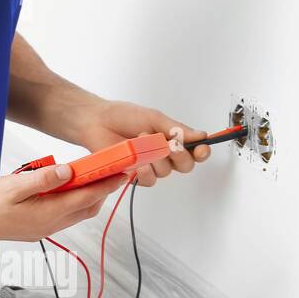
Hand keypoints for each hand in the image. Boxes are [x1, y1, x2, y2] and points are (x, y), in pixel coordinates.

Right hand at [0, 164, 129, 241]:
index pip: (86, 197)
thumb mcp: (14, 186)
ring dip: (88, 197)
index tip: (122, 173)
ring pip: (77, 213)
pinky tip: (67, 189)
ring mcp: (44, 228)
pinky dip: (74, 202)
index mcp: (48, 213)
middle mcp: (51, 224)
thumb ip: (44, 179)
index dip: (107, 185)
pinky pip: (65, 215)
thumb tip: (70, 171)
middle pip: (87, 208)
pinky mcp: (37, 227)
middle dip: (103, 191)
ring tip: (93, 178)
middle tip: (112, 173)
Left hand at [70, 99, 210, 187]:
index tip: (201, 148)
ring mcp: (150, 165)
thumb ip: (176, 128)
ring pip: (166, 172)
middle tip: (169, 144)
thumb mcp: (153, 118)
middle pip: (185, 165)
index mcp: (172, 139)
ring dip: (157, 158)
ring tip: (141, 141)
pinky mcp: (135, 174)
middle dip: (180, 156)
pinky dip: (146, 172)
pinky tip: (139, 163)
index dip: (201, 152)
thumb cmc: (123, 116)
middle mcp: (164, 154)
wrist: (97, 122)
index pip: (195, 150)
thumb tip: (200, 135)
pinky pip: (148, 180)